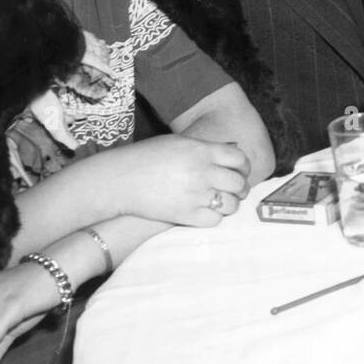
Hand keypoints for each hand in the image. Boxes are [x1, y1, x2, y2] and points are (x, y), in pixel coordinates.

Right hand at [105, 135, 251, 226]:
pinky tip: (206, 212)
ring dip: (230, 204)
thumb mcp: (178, 143)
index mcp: (202, 150)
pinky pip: (215, 220)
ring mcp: (196, 195)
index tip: (240, 171)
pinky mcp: (186, 215)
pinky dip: (214, 217)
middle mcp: (203, 172)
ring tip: (223, 202)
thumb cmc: (146, 157)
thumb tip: (232, 151)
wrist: (119, 179)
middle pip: (239, 183)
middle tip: (236, 190)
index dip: (244, 166)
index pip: (239, 159)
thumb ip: (205, 148)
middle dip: (241, 188)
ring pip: (231, 204)